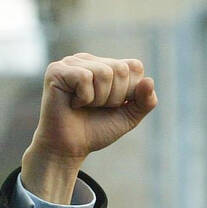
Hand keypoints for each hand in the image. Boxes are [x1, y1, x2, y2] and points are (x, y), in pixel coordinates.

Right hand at [21, 54, 156, 201]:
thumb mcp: (129, 116)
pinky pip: (84, 77)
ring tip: (85, 106)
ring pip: (104, 73)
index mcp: (106, 66)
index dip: (131, 91)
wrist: (70, 147)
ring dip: (100, 99)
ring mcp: (71, 62)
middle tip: (97, 107)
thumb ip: (145, 101)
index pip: (135, 67)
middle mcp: (89, 60)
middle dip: (116, 97)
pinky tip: (73, 103)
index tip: (114, 105)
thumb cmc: (97, 130)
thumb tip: (150, 80)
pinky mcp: (56, 70)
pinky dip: (85, 98)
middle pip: (121, 69)